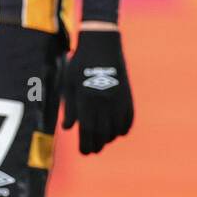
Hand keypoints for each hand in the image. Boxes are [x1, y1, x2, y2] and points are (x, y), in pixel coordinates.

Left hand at [61, 27, 133, 154]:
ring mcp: (117, 99)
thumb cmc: (80, 64)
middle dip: (97, 145)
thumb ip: (70, 107)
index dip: (86, 145)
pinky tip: (117, 130)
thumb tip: (68, 128)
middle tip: (92, 150)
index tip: (84, 152)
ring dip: (109, 138)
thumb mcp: (69, 84)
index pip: (87, 132)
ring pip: (116, 129)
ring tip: (103, 140)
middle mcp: (103, 102)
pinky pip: (128, 119)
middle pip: (102, 134)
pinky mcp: (127, 95)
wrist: (102, 45)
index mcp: (87, 100)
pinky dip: (123, 128)